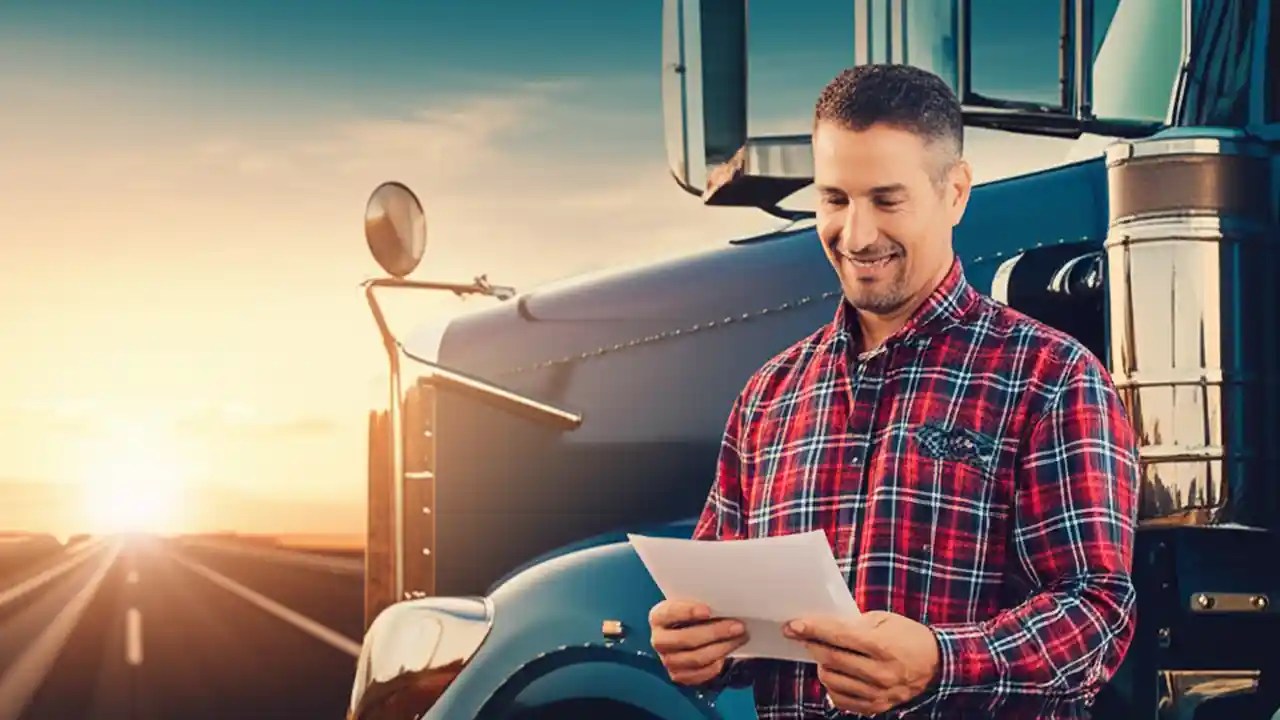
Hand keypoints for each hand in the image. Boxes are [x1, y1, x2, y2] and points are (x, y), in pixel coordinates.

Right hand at [649, 599, 748, 685]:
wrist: (686, 633)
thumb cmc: (691, 616)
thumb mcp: (691, 604)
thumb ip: (702, 605)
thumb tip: (725, 607)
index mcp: (658, 617)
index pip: (670, 613)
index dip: (687, 612)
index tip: (707, 611)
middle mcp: (659, 640)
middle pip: (686, 639)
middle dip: (715, 633)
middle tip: (737, 627)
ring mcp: (667, 660)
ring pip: (696, 658)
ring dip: (722, 648)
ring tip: (739, 638)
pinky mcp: (678, 675)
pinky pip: (700, 673)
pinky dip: (716, 664)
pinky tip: (726, 654)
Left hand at [783, 610, 939, 714]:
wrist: (936, 664)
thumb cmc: (907, 636)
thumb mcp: (883, 620)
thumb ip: (852, 624)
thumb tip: (819, 626)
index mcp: (881, 645)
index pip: (837, 636)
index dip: (811, 628)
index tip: (792, 625)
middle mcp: (879, 672)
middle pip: (830, 658)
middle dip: (811, 644)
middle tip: (804, 636)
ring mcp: (878, 693)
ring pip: (831, 679)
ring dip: (821, 665)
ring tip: (827, 655)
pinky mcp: (876, 707)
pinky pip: (839, 699)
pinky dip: (832, 685)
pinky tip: (837, 673)